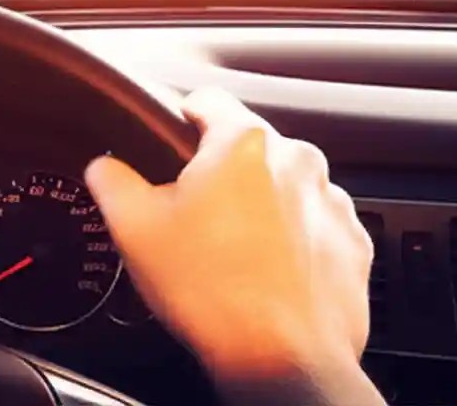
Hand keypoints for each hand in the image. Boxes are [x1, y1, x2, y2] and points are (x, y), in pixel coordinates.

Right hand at [86, 88, 381, 404]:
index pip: (207, 99)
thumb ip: (111, 180)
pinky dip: (292, 240)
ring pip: (283, 186)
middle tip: (192, 217)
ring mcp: (331, 202)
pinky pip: (313, 225)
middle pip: (246, 147)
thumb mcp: (134, 228)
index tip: (172, 134)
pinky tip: (264, 272)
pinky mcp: (352, 242)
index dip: (181, 114)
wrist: (281, 359)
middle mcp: (296, 161)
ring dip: (258, 205)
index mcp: (241, 143)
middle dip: (218, 174)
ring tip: (229, 252)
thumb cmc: (212, 293)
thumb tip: (104, 167)